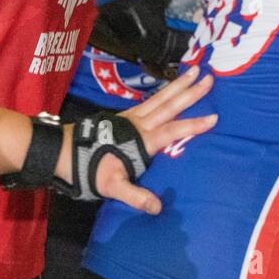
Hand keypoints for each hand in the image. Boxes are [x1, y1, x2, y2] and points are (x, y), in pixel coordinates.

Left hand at [88, 67, 216, 213]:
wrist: (65, 152)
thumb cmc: (90, 169)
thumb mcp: (112, 187)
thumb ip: (135, 196)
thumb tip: (157, 207)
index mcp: (140, 141)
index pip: (172, 131)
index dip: (193, 125)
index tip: (213, 118)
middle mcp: (139, 124)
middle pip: (169, 106)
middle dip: (190, 92)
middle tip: (208, 77)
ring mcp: (131, 117)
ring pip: (160, 98)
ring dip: (178, 86)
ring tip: (193, 71)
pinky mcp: (125, 116)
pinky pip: (151, 100)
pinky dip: (164, 92)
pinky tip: (170, 90)